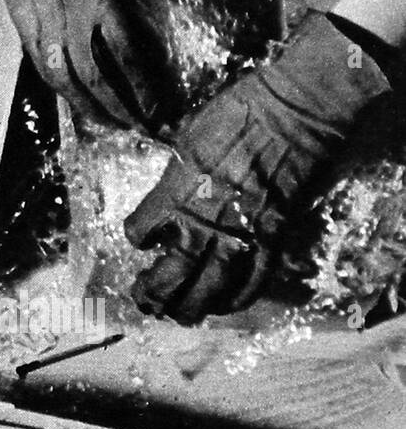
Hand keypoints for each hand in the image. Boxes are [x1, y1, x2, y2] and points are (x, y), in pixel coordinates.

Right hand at [0, 0, 178, 131]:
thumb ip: (131, 4)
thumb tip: (149, 44)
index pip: (131, 58)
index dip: (150, 91)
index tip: (168, 112)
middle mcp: (71, 19)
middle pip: (100, 81)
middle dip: (128, 111)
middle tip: (150, 130)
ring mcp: (43, 26)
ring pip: (70, 84)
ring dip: (97, 110)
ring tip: (118, 125)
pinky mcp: (24, 27)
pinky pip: (47, 70)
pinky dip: (67, 93)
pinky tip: (81, 102)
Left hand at [124, 13, 394, 323]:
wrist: (292, 114)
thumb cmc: (236, 114)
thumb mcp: (185, 140)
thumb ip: (172, 179)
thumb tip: (163, 200)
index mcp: (174, 193)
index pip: (139, 232)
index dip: (136, 238)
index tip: (140, 239)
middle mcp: (203, 223)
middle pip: (170, 278)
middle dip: (152, 294)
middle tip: (142, 298)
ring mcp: (241, 236)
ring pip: (208, 292)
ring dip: (187, 308)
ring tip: (173, 314)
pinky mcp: (273, 240)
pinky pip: (252, 285)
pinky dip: (233, 302)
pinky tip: (220, 306)